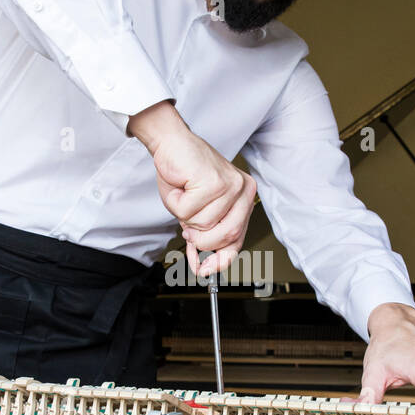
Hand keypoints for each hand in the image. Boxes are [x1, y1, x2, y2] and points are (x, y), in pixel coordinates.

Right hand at [129, 101, 255, 275]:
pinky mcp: (214, 182)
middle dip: (201, 239)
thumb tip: (202, 265)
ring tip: (185, 195)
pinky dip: (177, 204)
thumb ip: (203, 236)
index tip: (206, 270)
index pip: (238, 238)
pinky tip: (181, 187)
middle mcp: (243, 191)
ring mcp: (231, 186)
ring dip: (185, 215)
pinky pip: (189, 212)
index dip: (221, 259)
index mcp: (244, 197)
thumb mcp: (196, 211)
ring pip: (204, 225)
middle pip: (226, 236)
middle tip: (187, 227)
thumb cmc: (183, 173)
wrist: (170, 144)